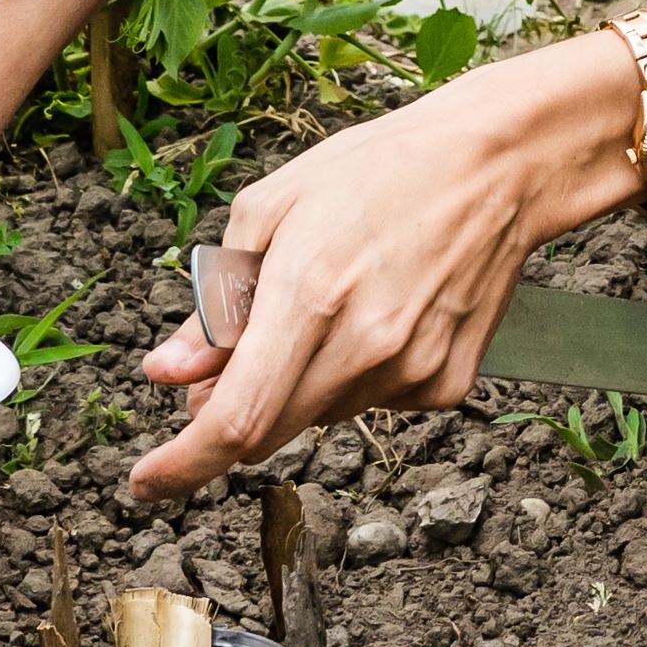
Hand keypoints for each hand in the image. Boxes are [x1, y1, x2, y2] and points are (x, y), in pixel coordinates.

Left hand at [124, 41, 621, 494]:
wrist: (498, 163)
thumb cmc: (380, 168)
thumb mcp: (271, 209)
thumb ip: (216, 304)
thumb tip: (167, 374)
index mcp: (308, 294)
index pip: (234, 421)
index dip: (182, 465)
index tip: (148, 483)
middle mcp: (364, 344)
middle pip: (269, 433)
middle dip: (231, 414)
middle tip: (231, 361)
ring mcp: (412, 368)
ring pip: (320, 416)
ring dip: (299, 385)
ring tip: (332, 304)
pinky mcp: (447, 381)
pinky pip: (376, 404)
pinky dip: (357, 376)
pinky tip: (381, 314)